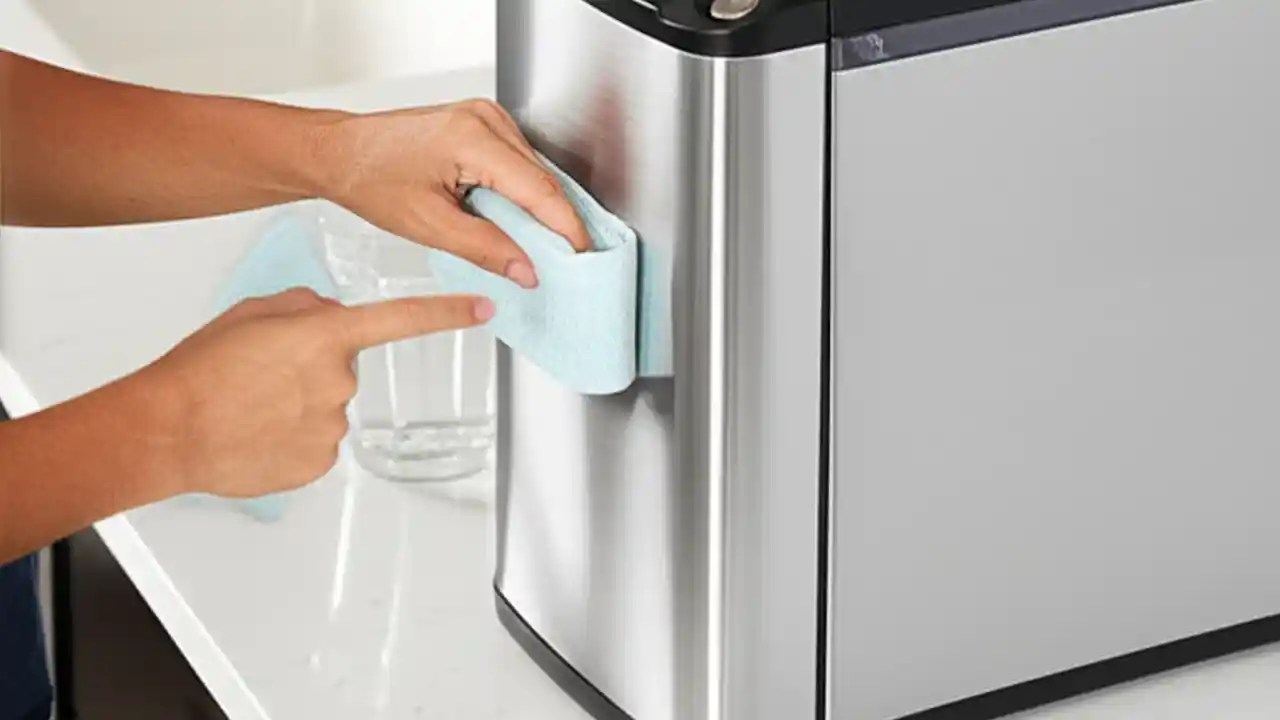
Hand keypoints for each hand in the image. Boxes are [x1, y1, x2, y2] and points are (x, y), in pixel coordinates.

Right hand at [141, 288, 493, 497]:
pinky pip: (315, 441)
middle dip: (311, 367)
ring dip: (297, 404)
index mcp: (324, 337)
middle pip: (342, 366)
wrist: (168, 431)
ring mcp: (332, 427)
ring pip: (327, 406)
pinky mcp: (319, 463)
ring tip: (249, 406)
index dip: (447, 313)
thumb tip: (331, 318)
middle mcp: (338, 382)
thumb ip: (305, 309)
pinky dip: (289, 437)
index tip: (484, 309)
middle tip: (260, 374)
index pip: (401, 320)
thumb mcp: (252, 313)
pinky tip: (255, 433)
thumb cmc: (200, 370)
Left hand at [319, 99, 592, 288]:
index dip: (566, 228)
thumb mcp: (428, 225)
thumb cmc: (370, 178)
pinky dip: (523, 194)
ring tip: (543, 249)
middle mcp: (485, 119)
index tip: (582, 257)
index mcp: (473, 138)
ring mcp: (486, 116)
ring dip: (540, 209)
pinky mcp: (483, 123)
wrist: (340, 152)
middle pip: (542, 180)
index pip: (539, 190)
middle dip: (557, 222)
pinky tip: (518, 222)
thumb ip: (485, 248)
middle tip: (566, 264)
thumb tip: (527, 270)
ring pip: (534, 172)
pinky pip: (518, 163)